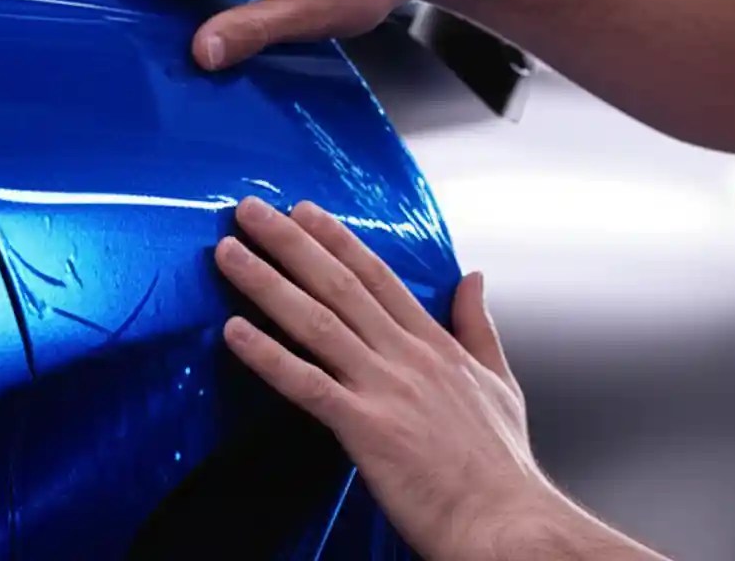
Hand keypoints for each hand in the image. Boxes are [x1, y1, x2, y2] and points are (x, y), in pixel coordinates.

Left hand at [214, 197, 560, 560]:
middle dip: (290, 243)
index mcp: (434, 345)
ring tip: (229, 254)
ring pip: (315, 322)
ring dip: (266, 284)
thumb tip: (474, 277)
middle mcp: (406, 356)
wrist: (506, 523)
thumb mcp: (500, 382)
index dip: (336, 239)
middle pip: (338, 285)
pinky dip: (267, 356)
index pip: (377, 276)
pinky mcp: (366, 428)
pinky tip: (234, 333)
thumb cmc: (501, 466)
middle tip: (250, 211)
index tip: (303, 210)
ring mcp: (385, 389)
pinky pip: (306, 384)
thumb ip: (478, 325)